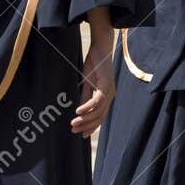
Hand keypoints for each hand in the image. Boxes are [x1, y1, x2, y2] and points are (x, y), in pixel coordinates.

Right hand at [73, 14, 115, 135]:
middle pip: (100, 117)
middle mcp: (110, 96)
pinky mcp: (106, 85)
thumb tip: (80, 112)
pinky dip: (87, 107)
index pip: (100, 117)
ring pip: (98, 111)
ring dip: (85, 119)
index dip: (91, 127)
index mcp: (106, 97)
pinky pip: (96, 100)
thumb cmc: (94, 65)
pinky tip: (77, 111)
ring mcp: (110, 91)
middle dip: (86, 126)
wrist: (100, 49)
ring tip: (73, 123)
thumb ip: (85, 97)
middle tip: (73, 130)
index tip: (81, 135)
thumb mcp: (87, 84)